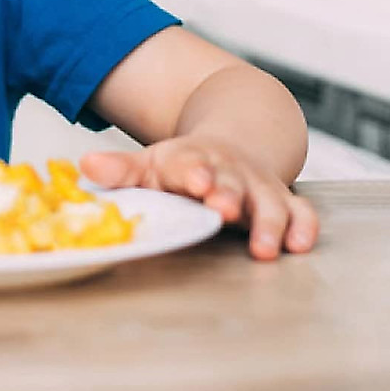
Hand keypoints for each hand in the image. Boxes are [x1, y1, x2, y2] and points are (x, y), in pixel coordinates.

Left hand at [79, 136, 318, 260]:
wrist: (235, 143)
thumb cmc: (186, 166)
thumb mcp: (151, 164)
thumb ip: (121, 170)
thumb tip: (86, 167)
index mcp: (190, 162)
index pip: (190, 165)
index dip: (192, 173)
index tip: (194, 181)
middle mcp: (228, 172)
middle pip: (230, 183)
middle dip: (228, 196)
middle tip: (223, 210)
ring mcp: (258, 186)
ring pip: (269, 201)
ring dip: (267, 221)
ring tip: (263, 247)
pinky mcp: (284, 201)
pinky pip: (301, 212)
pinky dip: (303, 226)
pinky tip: (300, 245)